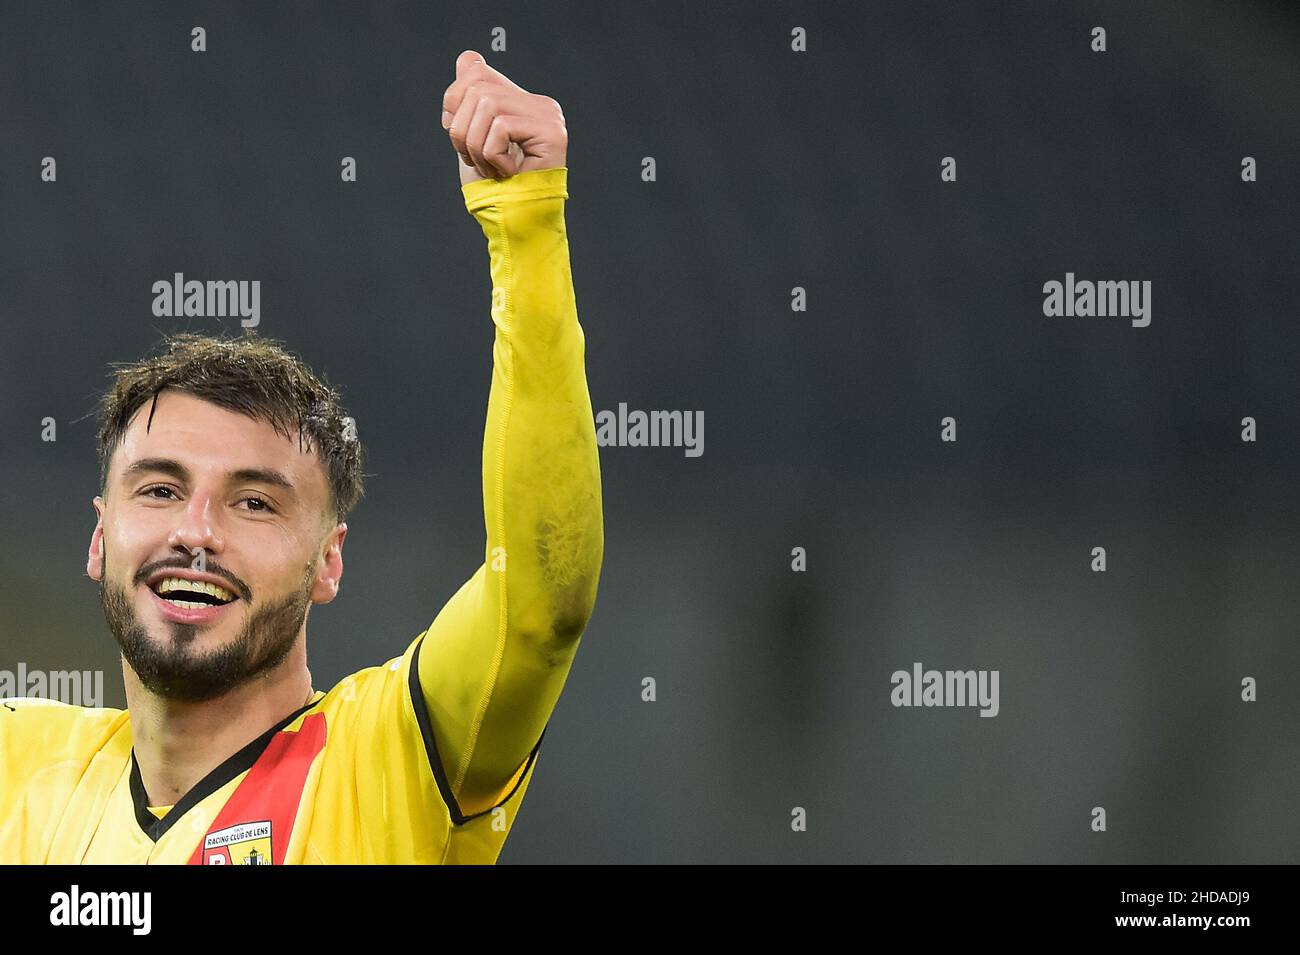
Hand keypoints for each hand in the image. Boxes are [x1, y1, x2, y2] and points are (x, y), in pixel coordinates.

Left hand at [441, 50, 567, 185]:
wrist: (516, 225)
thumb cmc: (496, 190)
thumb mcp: (473, 139)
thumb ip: (470, 102)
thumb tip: (468, 58)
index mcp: (522, 101)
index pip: (475, 70)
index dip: (453, 100)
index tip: (457, 134)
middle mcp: (540, 104)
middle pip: (477, 87)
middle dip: (462, 129)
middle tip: (474, 159)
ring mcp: (549, 117)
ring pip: (487, 105)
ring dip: (476, 145)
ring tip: (490, 168)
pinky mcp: (553, 133)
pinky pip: (502, 126)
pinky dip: (492, 154)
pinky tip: (507, 172)